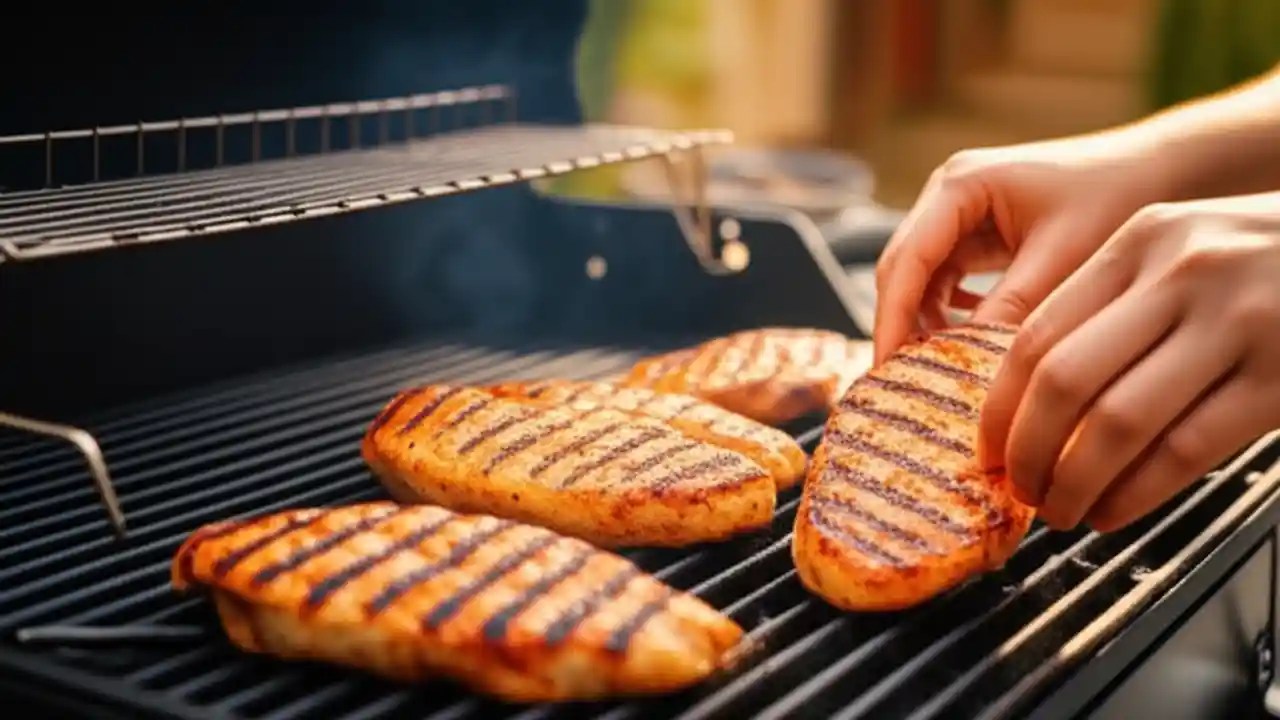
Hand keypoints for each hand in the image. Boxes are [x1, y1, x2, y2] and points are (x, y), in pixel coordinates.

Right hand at [873, 130, 1178, 365]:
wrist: (1157, 168)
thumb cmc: (1115, 196)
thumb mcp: (1062, 257)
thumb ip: (1010, 307)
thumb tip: (965, 364)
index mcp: (958, 185)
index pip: (905, 260)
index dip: (892, 318)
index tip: (888, 368)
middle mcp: (946, 194)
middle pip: (900, 269)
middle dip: (898, 325)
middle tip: (898, 381)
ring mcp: (958, 214)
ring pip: (918, 279)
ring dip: (923, 323)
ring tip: (932, 372)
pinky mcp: (976, 234)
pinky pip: (945, 281)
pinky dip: (949, 315)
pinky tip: (964, 345)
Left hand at [981, 193, 1279, 531]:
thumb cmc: (1268, 261)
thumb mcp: (1186, 248)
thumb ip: (1116, 302)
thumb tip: (1030, 397)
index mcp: (1141, 241)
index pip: (1038, 333)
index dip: (1000, 405)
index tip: (988, 448)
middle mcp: (1182, 273)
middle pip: (1063, 380)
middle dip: (1027, 451)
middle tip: (1018, 489)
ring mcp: (1237, 323)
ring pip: (1117, 422)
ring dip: (1074, 482)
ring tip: (1060, 510)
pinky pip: (1184, 449)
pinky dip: (1134, 493)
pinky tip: (1113, 511)